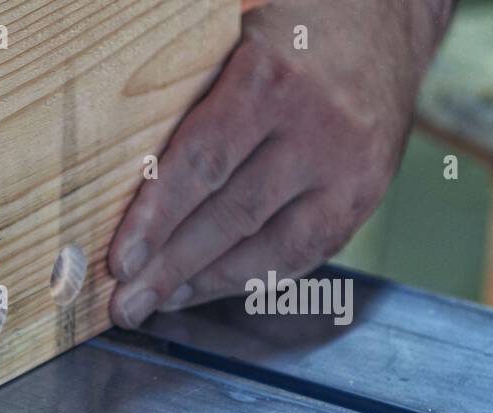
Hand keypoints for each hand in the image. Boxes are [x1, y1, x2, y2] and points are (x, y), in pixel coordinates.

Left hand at [107, 0, 453, 328]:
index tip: (121, 262)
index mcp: (275, 79)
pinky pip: (300, 257)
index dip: (157, 220)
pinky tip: (201, 289)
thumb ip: (183, 100)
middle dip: (171, 269)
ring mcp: (349, 168)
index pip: (204, 162)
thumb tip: (109, 180)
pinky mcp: (363, 198)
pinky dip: (246, 279)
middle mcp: (320, 127)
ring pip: (269, 249)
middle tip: (125, 305)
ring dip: (205, 284)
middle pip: (233, 216)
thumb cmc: (285, 32)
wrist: (383, 22)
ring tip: (156, 302)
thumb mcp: (229, 43)